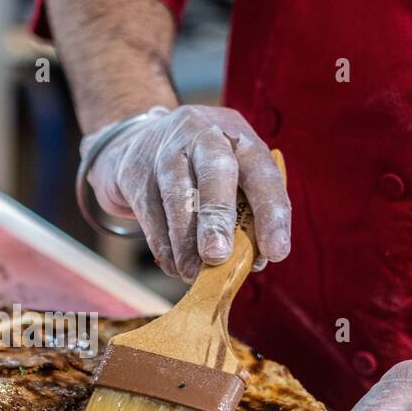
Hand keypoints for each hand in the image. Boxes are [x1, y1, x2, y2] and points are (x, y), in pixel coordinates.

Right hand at [84, 105, 290, 281]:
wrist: (139, 141)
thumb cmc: (201, 169)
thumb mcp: (230, 174)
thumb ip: (245, 212)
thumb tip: (252, 262)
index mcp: (238, 137)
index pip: (262, 173)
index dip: (272, 212)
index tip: (276, 252)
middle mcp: (203, 135)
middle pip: (216, 173)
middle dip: (217, 218)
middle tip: (218, 256)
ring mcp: (165, 152)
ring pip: (176, 197)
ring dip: (185, 243)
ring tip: (193, 275)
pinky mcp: (135, 173)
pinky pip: (150, 215)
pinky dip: (164, 247)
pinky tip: (175, 267)